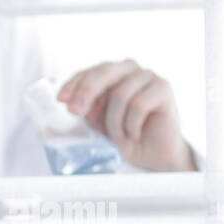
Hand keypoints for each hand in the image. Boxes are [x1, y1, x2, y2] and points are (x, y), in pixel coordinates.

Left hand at [57, 61, 195, 171]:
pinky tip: (134, 133)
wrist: (152, 153)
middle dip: (85, 92)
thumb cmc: (123, 135)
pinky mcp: (164, 88)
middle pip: (104, 72)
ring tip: (118, 136)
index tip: (60, 99)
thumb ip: (83, 111)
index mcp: (110, 75)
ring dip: (114, 122)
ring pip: (120, 93)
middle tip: (74, 111)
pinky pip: (139, 104)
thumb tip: (60, 110)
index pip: (88, 72)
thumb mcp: (96, 123)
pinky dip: (131, 125)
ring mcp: (148, 76)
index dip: (73, 84)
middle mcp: (129, 70)